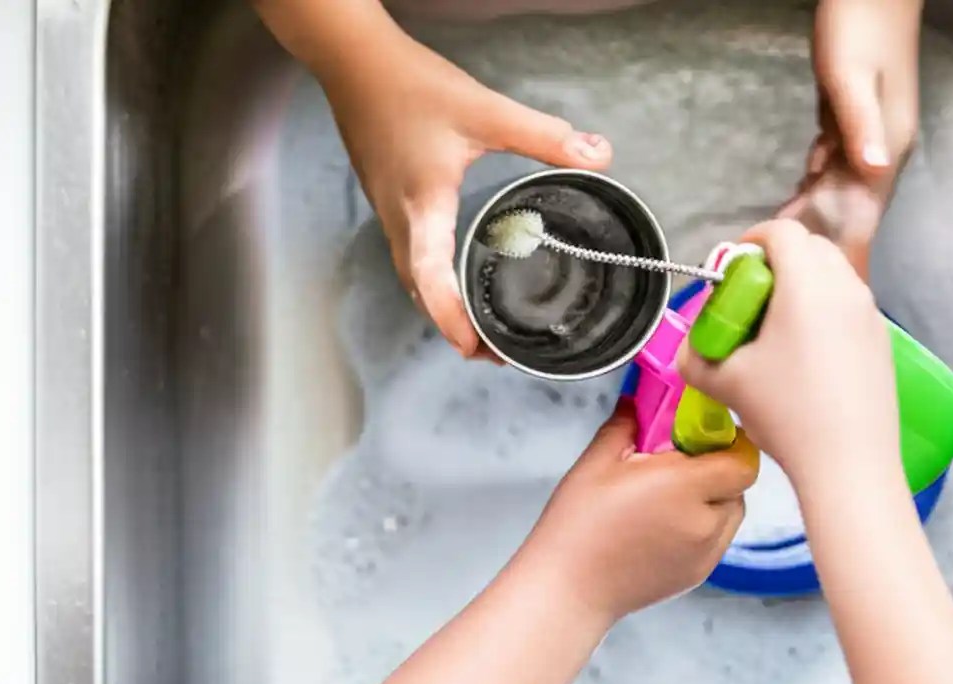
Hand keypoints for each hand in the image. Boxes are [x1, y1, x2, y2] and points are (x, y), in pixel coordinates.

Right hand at [316, 27, 612, 356]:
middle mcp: (400, 222)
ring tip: (480, 327)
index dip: (452, 320)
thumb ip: (544, 137)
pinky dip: (434, 280)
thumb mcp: (486, 112)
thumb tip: (598, 156)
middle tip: (494, 352)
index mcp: (423, 210)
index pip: (431, 280)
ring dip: (442, 307)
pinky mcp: (389, 202)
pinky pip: (411, 257)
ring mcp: (390, 215)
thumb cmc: (410, 87)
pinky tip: (458, 274)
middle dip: (454, 328)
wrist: (353, 62)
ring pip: (413, 278)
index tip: (477, 349)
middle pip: (421, 294)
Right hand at [517, 401, 758, 622]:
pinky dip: (703, 524)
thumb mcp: (597, 462)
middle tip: (678, 462)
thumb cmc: (578, 527)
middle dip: (716, 467)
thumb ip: (627, 424)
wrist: (568, 589)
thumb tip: (640, 401)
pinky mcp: (699, 574)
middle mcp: (705, 521)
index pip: (742, 458)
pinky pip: (718, 538)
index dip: (728, 442)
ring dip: (712, 497)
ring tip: (669, 496)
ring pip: (731, 512)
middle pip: (739, 484)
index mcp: (685, 486)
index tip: (701, 434)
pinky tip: (664, 522)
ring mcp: (706, 552)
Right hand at [678, 219, 900, 481]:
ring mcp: (871, 314)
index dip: (751, 240)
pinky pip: (848, 307)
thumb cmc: (786, 413)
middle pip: (811, 247)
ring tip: (776, 332)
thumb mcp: (723, 381)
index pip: (781, 231)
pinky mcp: (882, 341)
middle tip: (750, 299)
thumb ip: (695, 355)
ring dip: (802, 287)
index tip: (732, 270)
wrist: (850, 465)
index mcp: (807, 283)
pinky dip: (824, 312)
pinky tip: (806, 359)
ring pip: (833, 277)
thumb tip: (690, 347)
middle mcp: (846, 287)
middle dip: (777, 262)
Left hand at [779, 0, 921, 280]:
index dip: (847, 253)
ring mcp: (866, 136)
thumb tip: (871, 172)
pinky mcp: (850, 123)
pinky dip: (812, 188)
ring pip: (838, 192)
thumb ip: (858, 125)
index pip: (865, 215)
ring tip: (782, 254)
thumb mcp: (851, 78)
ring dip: (814, 220)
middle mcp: (879, 150)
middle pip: (850, 211)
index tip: (829, 289)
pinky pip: (831, 168)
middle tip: (787, 279)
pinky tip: (796, 200)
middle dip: (823, 246)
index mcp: (883, 148)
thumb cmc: (859, 28)